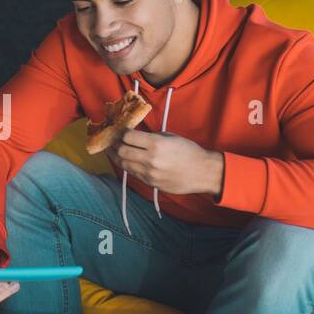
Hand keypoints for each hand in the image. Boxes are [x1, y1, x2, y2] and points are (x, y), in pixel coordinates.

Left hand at [107, 131, 224, 196]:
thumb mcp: (170, 137)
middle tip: (111, 141)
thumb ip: (151, 137)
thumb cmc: (189, 151)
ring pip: (124, 164)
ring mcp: (150, 173)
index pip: (128, 136)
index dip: (122, 133)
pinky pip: (133, 173)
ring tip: (112, 151)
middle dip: (114, 145)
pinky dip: (127, 165)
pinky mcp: (151, 183)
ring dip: (116, 156)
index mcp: (156, 144)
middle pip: (122, 151)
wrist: (202, 172)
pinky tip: (125, 160)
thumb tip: (134, 135)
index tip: (120, 131)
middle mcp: (151, 159)